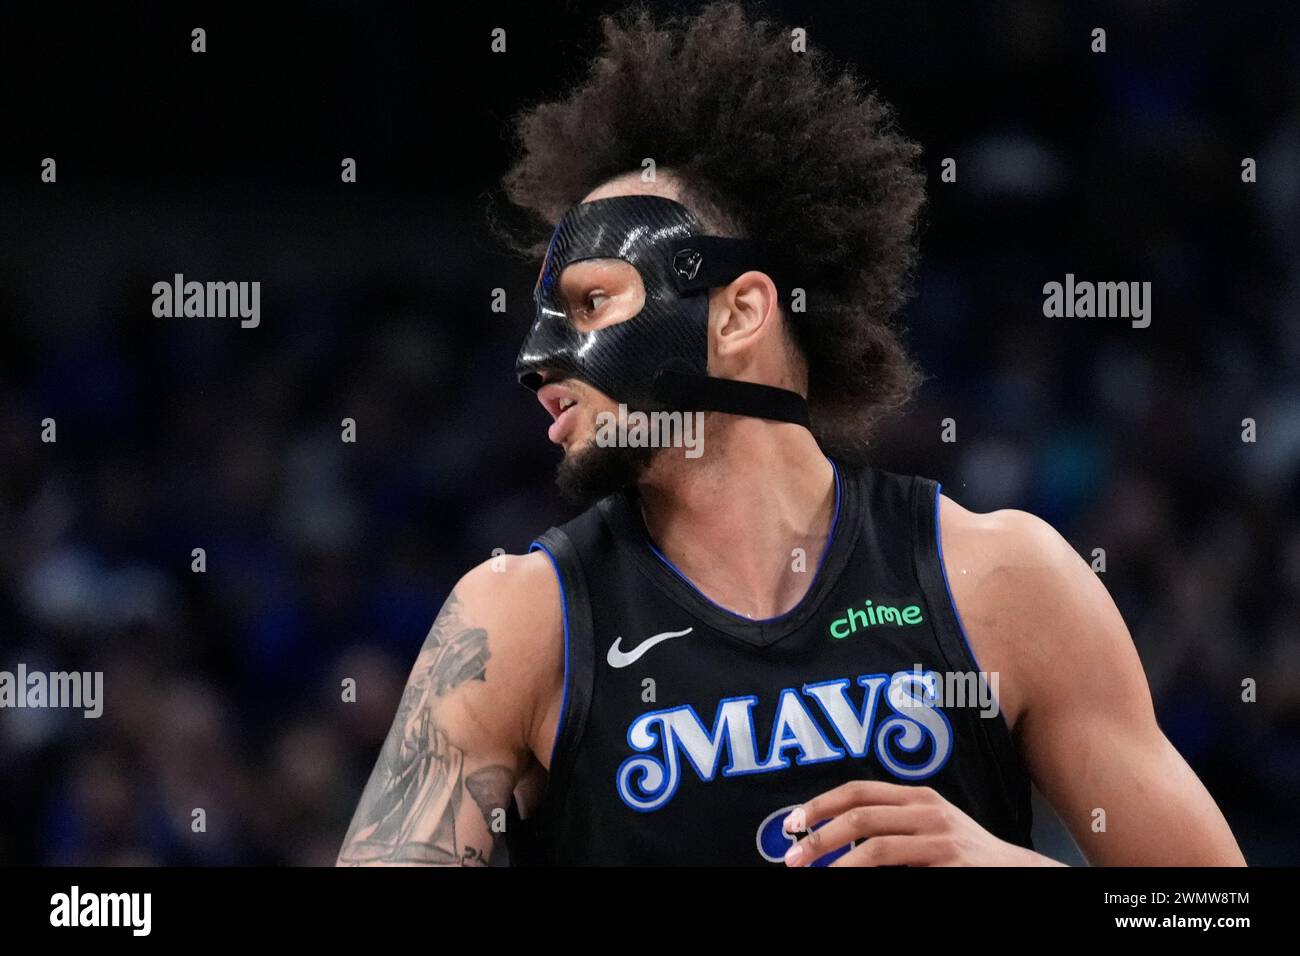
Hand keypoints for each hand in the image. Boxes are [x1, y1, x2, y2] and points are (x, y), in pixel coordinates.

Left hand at [781, 780, 1062, 866]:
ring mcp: (940, 839)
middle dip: (819, 838)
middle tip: (792, 859)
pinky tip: (850, 884)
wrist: (1017, 872)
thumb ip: (890, 822)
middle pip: (859, 818)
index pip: (857, 791)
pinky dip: (867, 878)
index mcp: (916, 796)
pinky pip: (897, 871)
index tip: (792, 824)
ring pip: (875, 850)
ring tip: (816, 878)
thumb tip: (832, 834)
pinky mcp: (949, 865)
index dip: (820, 805)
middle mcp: (927, 811)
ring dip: (838, 866)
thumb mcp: (927, 825)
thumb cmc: (962, 853)